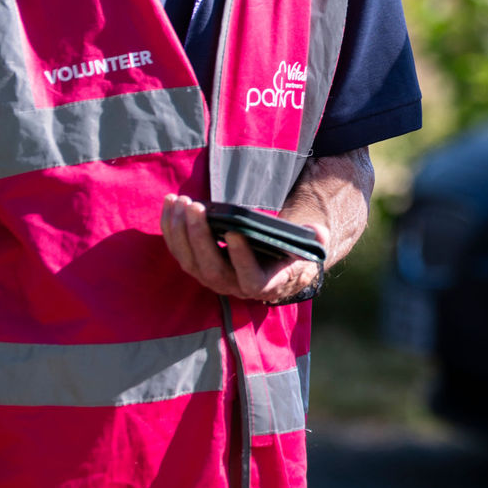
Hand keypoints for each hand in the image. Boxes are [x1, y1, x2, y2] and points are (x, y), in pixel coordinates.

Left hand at [159, 194, 326, 302]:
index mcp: (264, 284)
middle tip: (196, 207)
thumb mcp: (309, 246)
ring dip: (181, 230)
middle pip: (210, 267)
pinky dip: (171, 227)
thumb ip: (316, 240)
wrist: (273, 267)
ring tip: (181, 201)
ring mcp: (211, 278)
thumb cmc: (291, 252)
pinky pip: (178, 249)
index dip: (241, 257)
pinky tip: (172, 203)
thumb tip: (316, 232)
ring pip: (189, 260)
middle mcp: (233, 286)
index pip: (249, 277)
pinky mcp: (196, 265)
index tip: (234, 233)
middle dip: (200, 236)